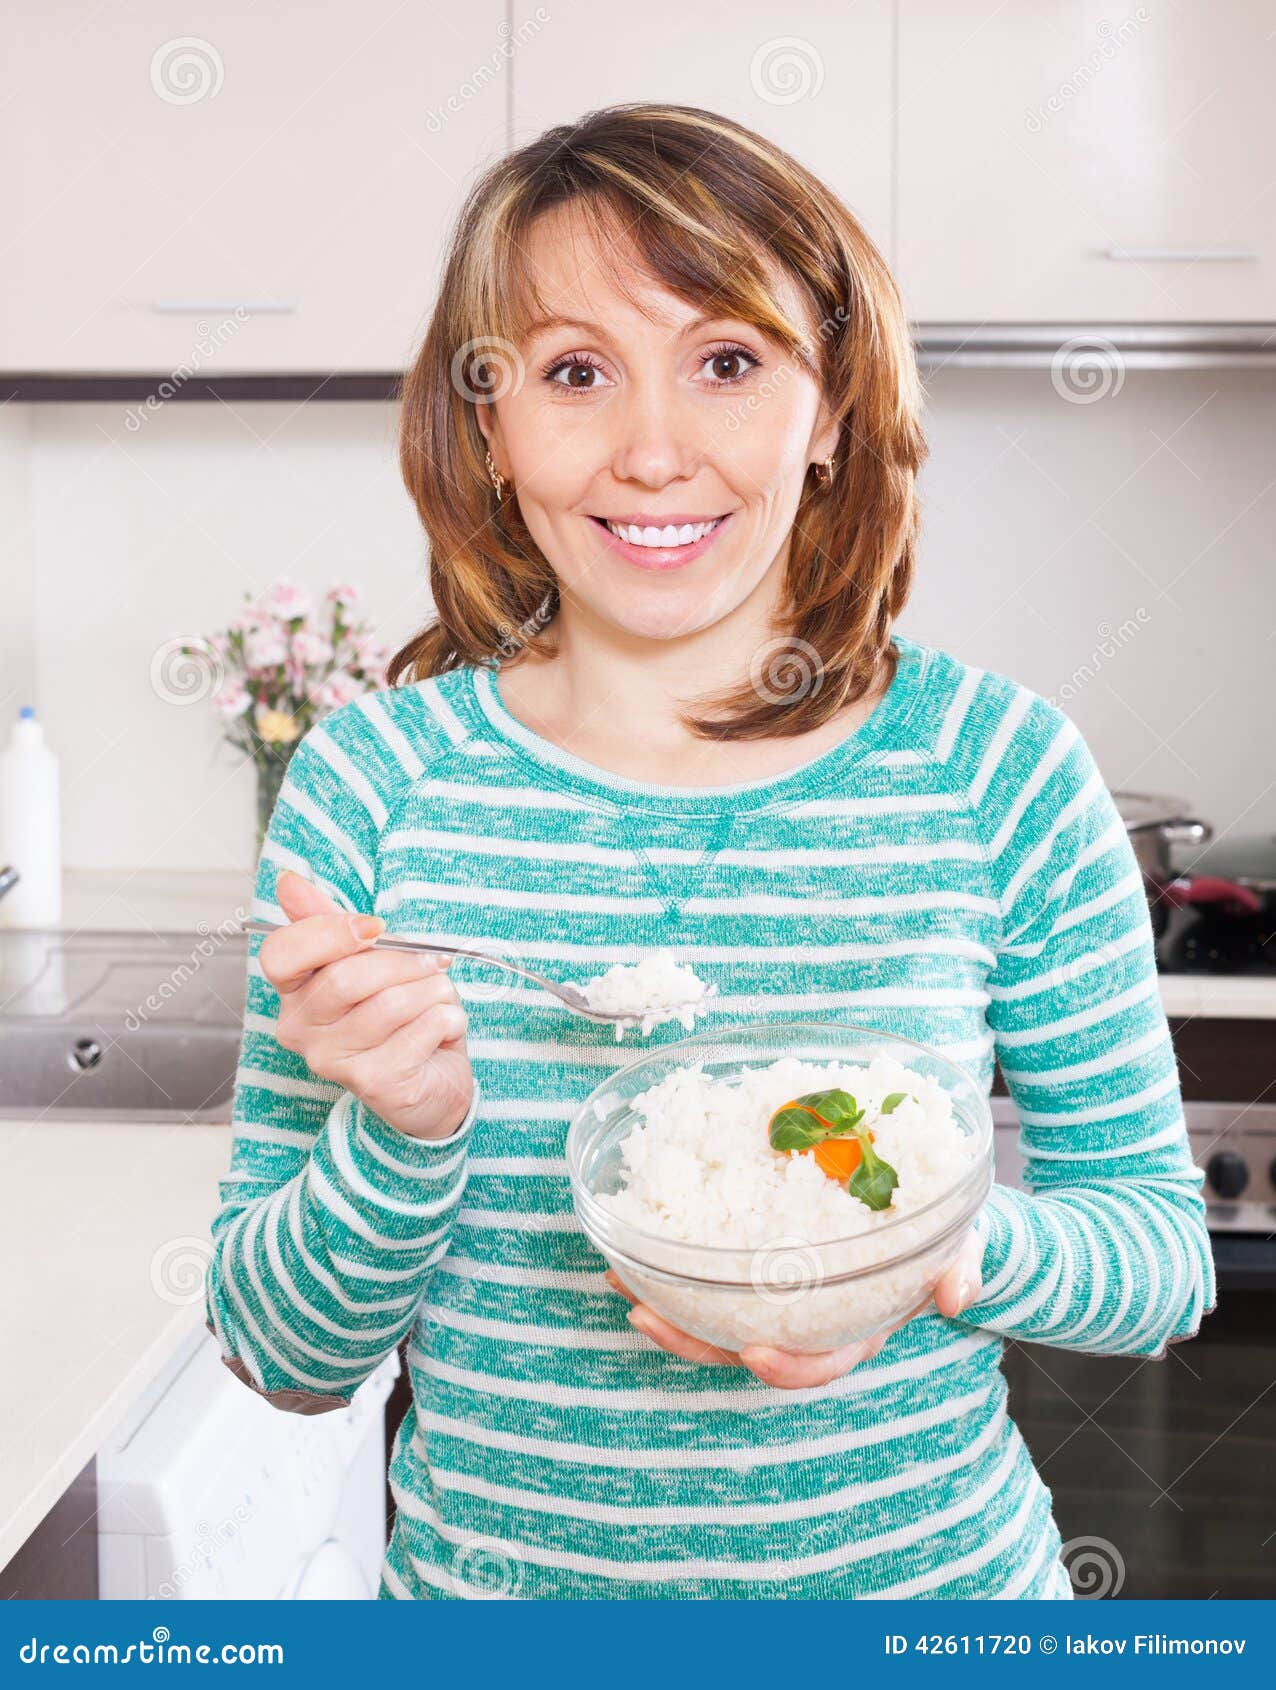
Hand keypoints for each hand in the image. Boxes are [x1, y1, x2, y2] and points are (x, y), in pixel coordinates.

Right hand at [259, 868, 473, 1140]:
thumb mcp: (367, 961)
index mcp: (293, 992)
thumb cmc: (398, 1015)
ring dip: (433, 991)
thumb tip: (289, 881)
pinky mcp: (374, 1084)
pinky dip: (449, 1019)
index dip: (330, 933)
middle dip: (404, 961)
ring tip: (440, 998)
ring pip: (391, 1003)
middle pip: (346, 977)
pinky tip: (445, 1029)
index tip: (375, 928)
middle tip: (434, 960)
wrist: (432, 1079)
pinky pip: (423, 1029)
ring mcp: (333, 1062)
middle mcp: (300, 1030)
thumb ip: (328, 922)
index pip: (280, 955)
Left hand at [606, 1226, 983, 1389]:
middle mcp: (811, 1324)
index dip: (788, 1367)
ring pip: (717, 1322)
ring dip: (667, 1309)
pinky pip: (711, 1285)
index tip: (753, 1353)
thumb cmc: (942, 1241)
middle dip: (692, 1340)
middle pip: (745, 1348)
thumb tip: (955, 1292)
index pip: (820, 1361)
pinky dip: (671, 1273)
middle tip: (644, 1314)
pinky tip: (633, 1252)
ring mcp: (781, 1303)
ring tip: (621, 1285)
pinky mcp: (759, 1273)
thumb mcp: (961, 1247)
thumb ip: (960, 1267)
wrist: (930, 1222)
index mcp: (857, 1327)